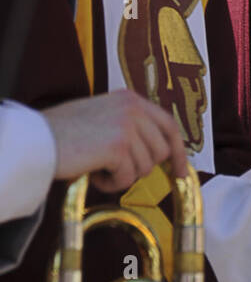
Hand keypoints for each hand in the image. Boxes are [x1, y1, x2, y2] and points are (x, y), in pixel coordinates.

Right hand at [42, 90, 187, 191]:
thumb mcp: (103, 116)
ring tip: (99, 166)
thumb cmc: (63, 132)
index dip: (178, 151)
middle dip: (142, 167)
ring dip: (122, 175)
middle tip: (117, 169)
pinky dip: (112, 183)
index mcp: (130, 98)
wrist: (39, 140)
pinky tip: (94, 172)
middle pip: (160, 150)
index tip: (180, 172)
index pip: (169, 124)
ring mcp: (127, 125)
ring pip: (144, 167)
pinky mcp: (119, 146)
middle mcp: (133, 107)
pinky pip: (128, 178)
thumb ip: (129, 126)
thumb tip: (155, 152)